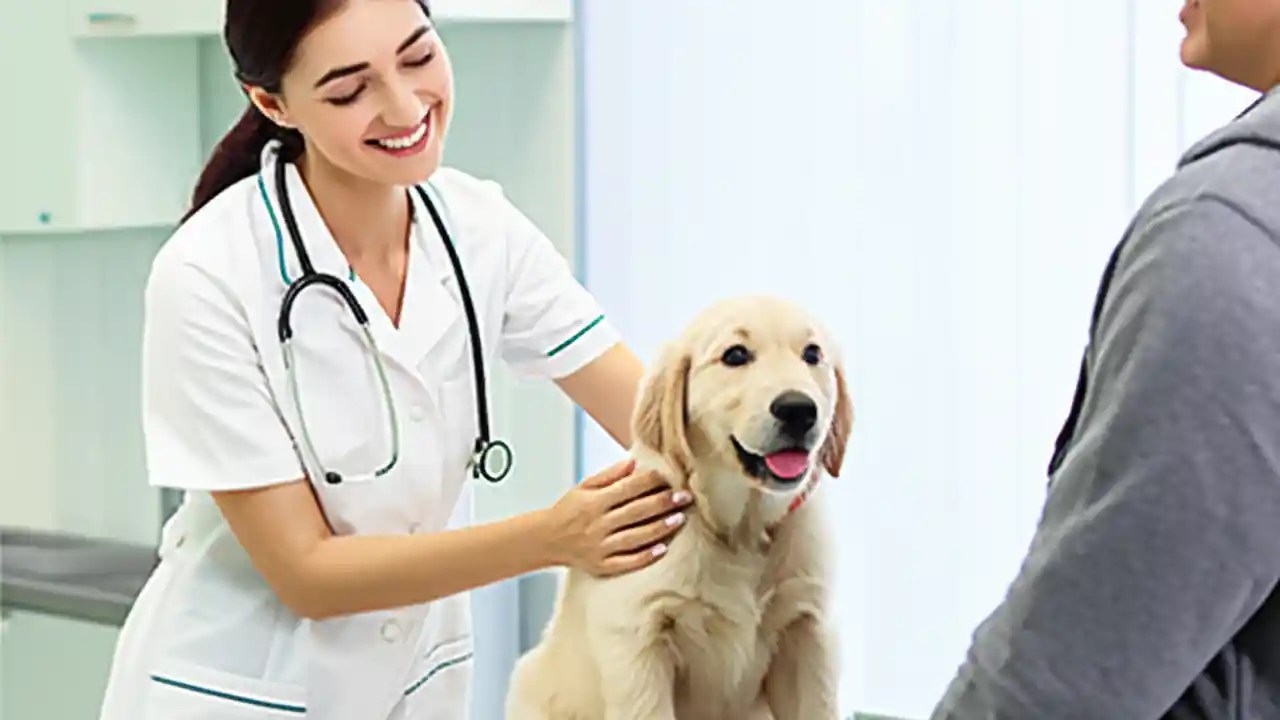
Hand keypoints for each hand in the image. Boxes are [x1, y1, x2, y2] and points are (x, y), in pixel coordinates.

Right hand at [541, 457, 692, 576]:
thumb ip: (609, 475)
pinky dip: (645, 557)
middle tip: (684, 497)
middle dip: (663, 503)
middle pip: (636, 512)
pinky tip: (663, 549)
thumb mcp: (584, 487)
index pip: (627, 489)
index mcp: (594, 502)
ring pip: (636, 537)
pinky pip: (627, 562)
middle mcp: (598, 524)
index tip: (668, 477)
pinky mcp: (602, 565)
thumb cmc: (569, 510)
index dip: (649, 482)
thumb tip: (633, 462)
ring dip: (660, 528)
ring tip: (680, 519)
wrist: (546, 540)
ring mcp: (600, 547)